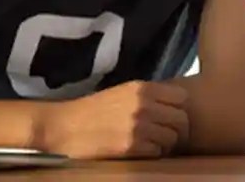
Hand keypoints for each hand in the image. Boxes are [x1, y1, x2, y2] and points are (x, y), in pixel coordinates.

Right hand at [37, 81, 190, 158]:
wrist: (62, 127)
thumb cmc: (92, 111)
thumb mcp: (122, 93)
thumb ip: (148, 96)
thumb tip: (173, 105)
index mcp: (143, 88)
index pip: (182, 97)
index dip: (179, 109)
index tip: (171, 117)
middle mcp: (145, 105)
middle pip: (182, 119)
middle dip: (177, 130)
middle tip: (167, 137)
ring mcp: (139, 126)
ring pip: (172, 138)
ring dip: (166, 144)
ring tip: (153, 146)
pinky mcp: (131, 146)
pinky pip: (157, 152)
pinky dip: (154, 154)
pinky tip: (142, 153)